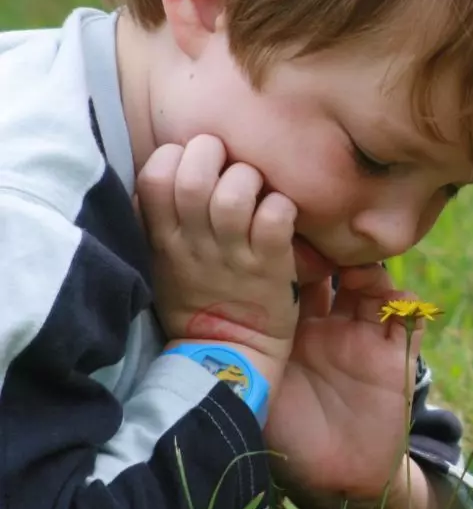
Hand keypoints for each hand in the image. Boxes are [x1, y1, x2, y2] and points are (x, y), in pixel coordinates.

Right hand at [136, 135, 298, 374]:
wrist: (227, 353)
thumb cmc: (200, 297)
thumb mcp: (165, 259)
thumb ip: (164, 218)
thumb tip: (176, 167)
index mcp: (163, 237)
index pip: (154, 174)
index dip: (177, 155)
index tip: (194, 161)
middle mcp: (194, 243)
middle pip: (193, 176)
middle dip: (214, 154)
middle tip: (229, 163)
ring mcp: (232, 255)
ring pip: (235, 194)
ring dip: (250, 179)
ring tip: (258, 188)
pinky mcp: (269, 268)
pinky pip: (274, 219)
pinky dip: (282, 205)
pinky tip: (282, 212)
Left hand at [264, 265, 434, 508]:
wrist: (338, 477)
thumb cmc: (288, 438)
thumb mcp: (261, 390)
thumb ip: (249, 356)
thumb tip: (213, 317)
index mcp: (294, 330)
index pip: (294, 278)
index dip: (293, 256)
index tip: (286, 241)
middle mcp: (330, 326)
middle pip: (337, 272)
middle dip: (334, 255)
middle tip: (326, 248)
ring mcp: (366, 337)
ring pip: (374, 286)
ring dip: (371, 273)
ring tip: (361, 273)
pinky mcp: (398, 354)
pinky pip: (410, 318)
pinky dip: (409, 304)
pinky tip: (398, 300)